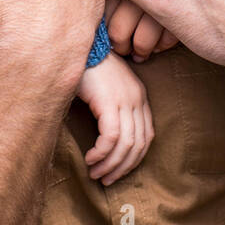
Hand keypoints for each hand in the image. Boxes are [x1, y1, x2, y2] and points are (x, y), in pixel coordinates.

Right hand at [76, 53, 154, 184]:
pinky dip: (102, 153)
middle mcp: (137, 98)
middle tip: (105, 179)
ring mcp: (125, 100)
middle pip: (139, 144)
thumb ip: (111, 109)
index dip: (134, 159)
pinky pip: (111, 138)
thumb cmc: (86, 67)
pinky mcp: (110, 102)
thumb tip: (106, 140)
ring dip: (111, 165)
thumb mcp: (106, 90)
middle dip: (123, 167)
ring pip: (126, 145)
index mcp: (139, 96)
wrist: (77, 45)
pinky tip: (90, 158)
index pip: (147, 136)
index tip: (117, 170)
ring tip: (96, 173)